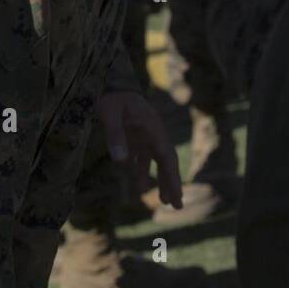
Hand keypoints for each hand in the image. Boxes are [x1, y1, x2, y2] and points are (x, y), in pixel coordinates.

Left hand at [96, 90, 182, 209]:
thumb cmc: (112, 96)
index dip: (172, 178)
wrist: (111, 82)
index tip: (176, 196)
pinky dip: (143, 172)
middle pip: (167, 161)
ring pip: (157, 161)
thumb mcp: (111, 114)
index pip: (166, 157)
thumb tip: (121, 162)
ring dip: (161, 180)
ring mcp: (145, 135)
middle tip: (178, 205)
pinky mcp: (136, 136)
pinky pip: (143, 158)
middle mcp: (153, 133)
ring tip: (165, 202)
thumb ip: (116, 136)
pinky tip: (142, 187)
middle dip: (172, 183)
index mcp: (153, 128)